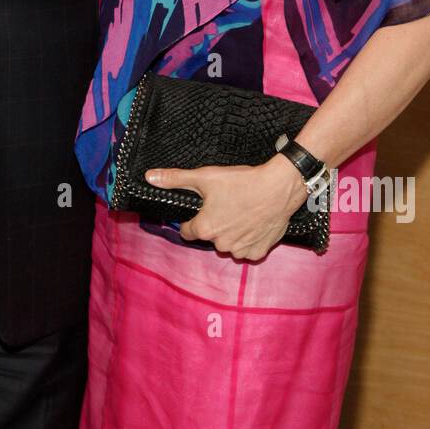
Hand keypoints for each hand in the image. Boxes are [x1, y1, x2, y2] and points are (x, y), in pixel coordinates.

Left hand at [144, 156, 306, 258]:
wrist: (279, 187)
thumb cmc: (242, 182)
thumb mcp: (205, 176)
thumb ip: (175, 179)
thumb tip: (150, 177)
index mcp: (204, 229)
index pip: (187, 231)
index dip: (192, 219)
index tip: (203, 209)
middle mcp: (221, 244)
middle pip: (210, 237)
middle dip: (215, 224)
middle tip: (226, 205)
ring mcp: (241, 250)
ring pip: (228, 244)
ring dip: (232, 233)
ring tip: (242, 212)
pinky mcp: (259, 251)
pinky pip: (247, 250)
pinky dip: (249, 239)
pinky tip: (254, 223)